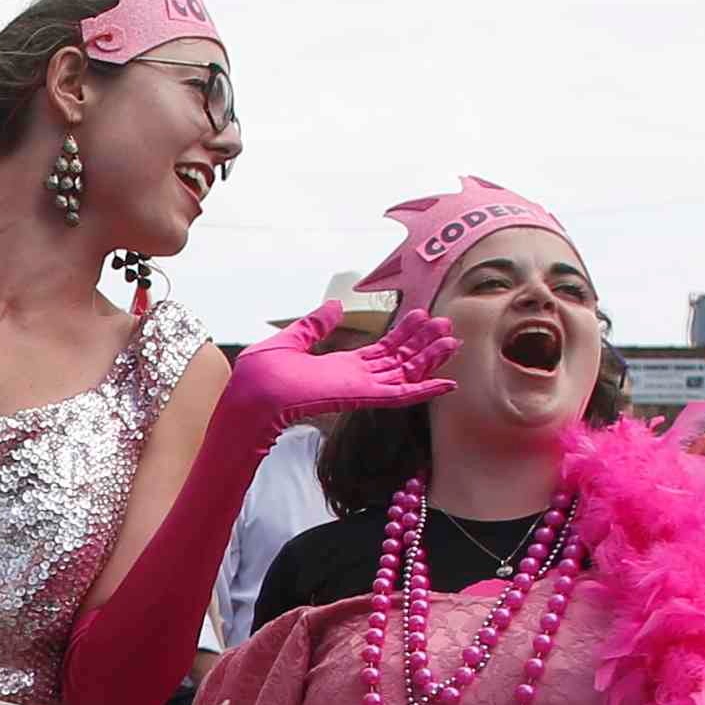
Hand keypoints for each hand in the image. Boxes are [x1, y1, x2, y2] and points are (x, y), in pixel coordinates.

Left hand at [225, 299, 456, 431]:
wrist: (251, 394)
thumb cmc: (261, 374)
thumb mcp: (291, 339)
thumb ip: (316, 325)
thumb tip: (335, 306)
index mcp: (339, 367)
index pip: (380, 350)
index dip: (402, 334)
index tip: (421, 315)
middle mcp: (355, 379)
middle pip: (398, 360)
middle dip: (422, 342)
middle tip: (447, 324)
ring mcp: (360, 389)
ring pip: (405, 374)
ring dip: (429, 359)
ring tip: (452, 341)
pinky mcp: (362, 398)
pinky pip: (400, 395)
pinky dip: (424, 388)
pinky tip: (447, 382)